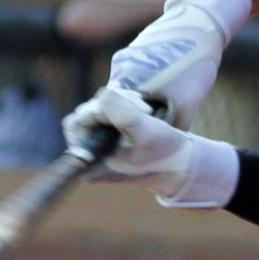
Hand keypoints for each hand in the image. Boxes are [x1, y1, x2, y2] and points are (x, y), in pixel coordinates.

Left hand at [65, 87, 237, 207]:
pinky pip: (106, 113)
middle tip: (141, 106)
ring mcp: (98, 147)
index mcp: (91, 164)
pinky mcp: (108, 138)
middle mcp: (89, 157)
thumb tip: (102, 95)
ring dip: (120, 102)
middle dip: (113, 104)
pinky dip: (122, 105)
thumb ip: (121, 112)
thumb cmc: (164, 152)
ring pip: (97, 111)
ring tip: (145, 109)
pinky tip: (140, 108)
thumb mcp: (144, 130)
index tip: (129, 108)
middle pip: (86, 115)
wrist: (180, 164)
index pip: (77, 124)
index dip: (99, 109)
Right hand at [98, 0, 250, 130]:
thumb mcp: (187, 103)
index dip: (124, 131)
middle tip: (155, 123)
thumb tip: (164, 148)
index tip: (137, 139)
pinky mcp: (134, 50)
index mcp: (126, 82)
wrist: (201, 21)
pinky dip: (147, 85)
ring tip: (165, 102)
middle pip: (121, 104)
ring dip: (143, 99)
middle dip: (136, 116)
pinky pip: (135, 76)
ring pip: (129, 90)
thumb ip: (171, 128)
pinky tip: (166, 84)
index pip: (113, 117)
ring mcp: (125, 57)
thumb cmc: (193, 63)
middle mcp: (119, 68)